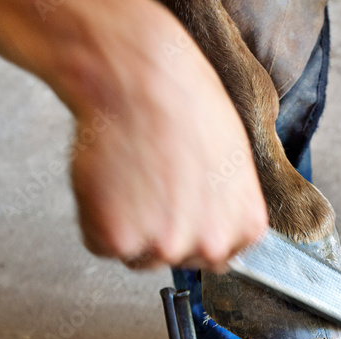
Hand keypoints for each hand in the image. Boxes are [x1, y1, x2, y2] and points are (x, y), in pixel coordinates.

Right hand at [64, 2, 267, 271]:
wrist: (141, 78)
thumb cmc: (185, 104)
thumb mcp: (234, 163)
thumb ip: (227, 207)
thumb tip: (216, 226)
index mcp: (245, 227)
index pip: (218, 257)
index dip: (193, 229)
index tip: (180, 204)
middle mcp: (211, 245)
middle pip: (176, 259)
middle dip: (159, 230)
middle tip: (151, 181)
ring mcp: (164, 246)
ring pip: (136, 256)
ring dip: (126, 224)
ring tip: (132, 173)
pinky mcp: (118, 240)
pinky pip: (99, 244)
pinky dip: (94, 217)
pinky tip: (109, 178)